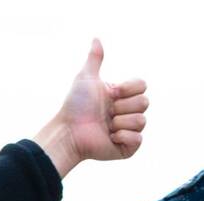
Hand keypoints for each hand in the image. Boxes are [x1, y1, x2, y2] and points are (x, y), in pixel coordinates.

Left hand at [33, 38, 147, 177]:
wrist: (68, 132)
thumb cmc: (74, 106)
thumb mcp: (86, 78)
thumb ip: (94, 60)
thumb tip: (96, 39)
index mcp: (122, 97)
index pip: (142, 86)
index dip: (127, 89)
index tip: (110, 94)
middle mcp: (127, 113)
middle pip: (145, 102)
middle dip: (122, 106)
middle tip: (105, 113)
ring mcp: (128, 131)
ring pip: (141, 120)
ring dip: (120, 122)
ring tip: (105, 126)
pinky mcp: (126, 148)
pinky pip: (138, 139)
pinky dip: (122, 137)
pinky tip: (109, 137)